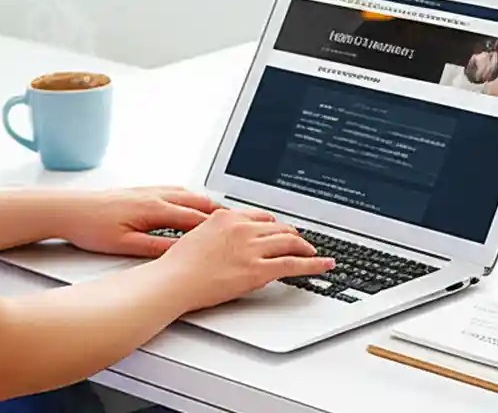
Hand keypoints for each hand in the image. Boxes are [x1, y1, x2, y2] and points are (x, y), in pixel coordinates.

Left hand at [61, 187, 224, 257]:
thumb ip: (155, 247)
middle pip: (196, 202)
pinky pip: (173, 190)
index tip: (236, 232)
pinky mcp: (140, 190)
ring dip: (205, 202)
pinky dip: (188, 196)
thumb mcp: (125, 245)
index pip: (195, 218)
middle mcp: (154, 195)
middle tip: (240, 220)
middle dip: (219, 212)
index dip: (218, 227)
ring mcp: (148, 190)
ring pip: (186, 193)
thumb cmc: (92, 227)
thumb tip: (180, 251)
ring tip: (222, 213)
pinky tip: (190, 200)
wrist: (69, 209)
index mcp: (154, 209)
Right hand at [157, 209, 335, 311]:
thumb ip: (216, 233)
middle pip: (279, 227)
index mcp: (227, 217)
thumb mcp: (196, 235)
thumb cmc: (178, 265)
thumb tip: (226, 240)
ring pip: (291, 241)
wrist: (173, 280)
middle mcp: (242, 228)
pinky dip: (314, 264)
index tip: (280, 230)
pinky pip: (294, 264)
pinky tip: (324, 264)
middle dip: (293, 235)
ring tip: (313, 253)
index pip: (261, 216)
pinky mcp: (258, 270)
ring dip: (306, 247)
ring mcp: (252, 248)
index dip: (275, 225)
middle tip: (300, 243)